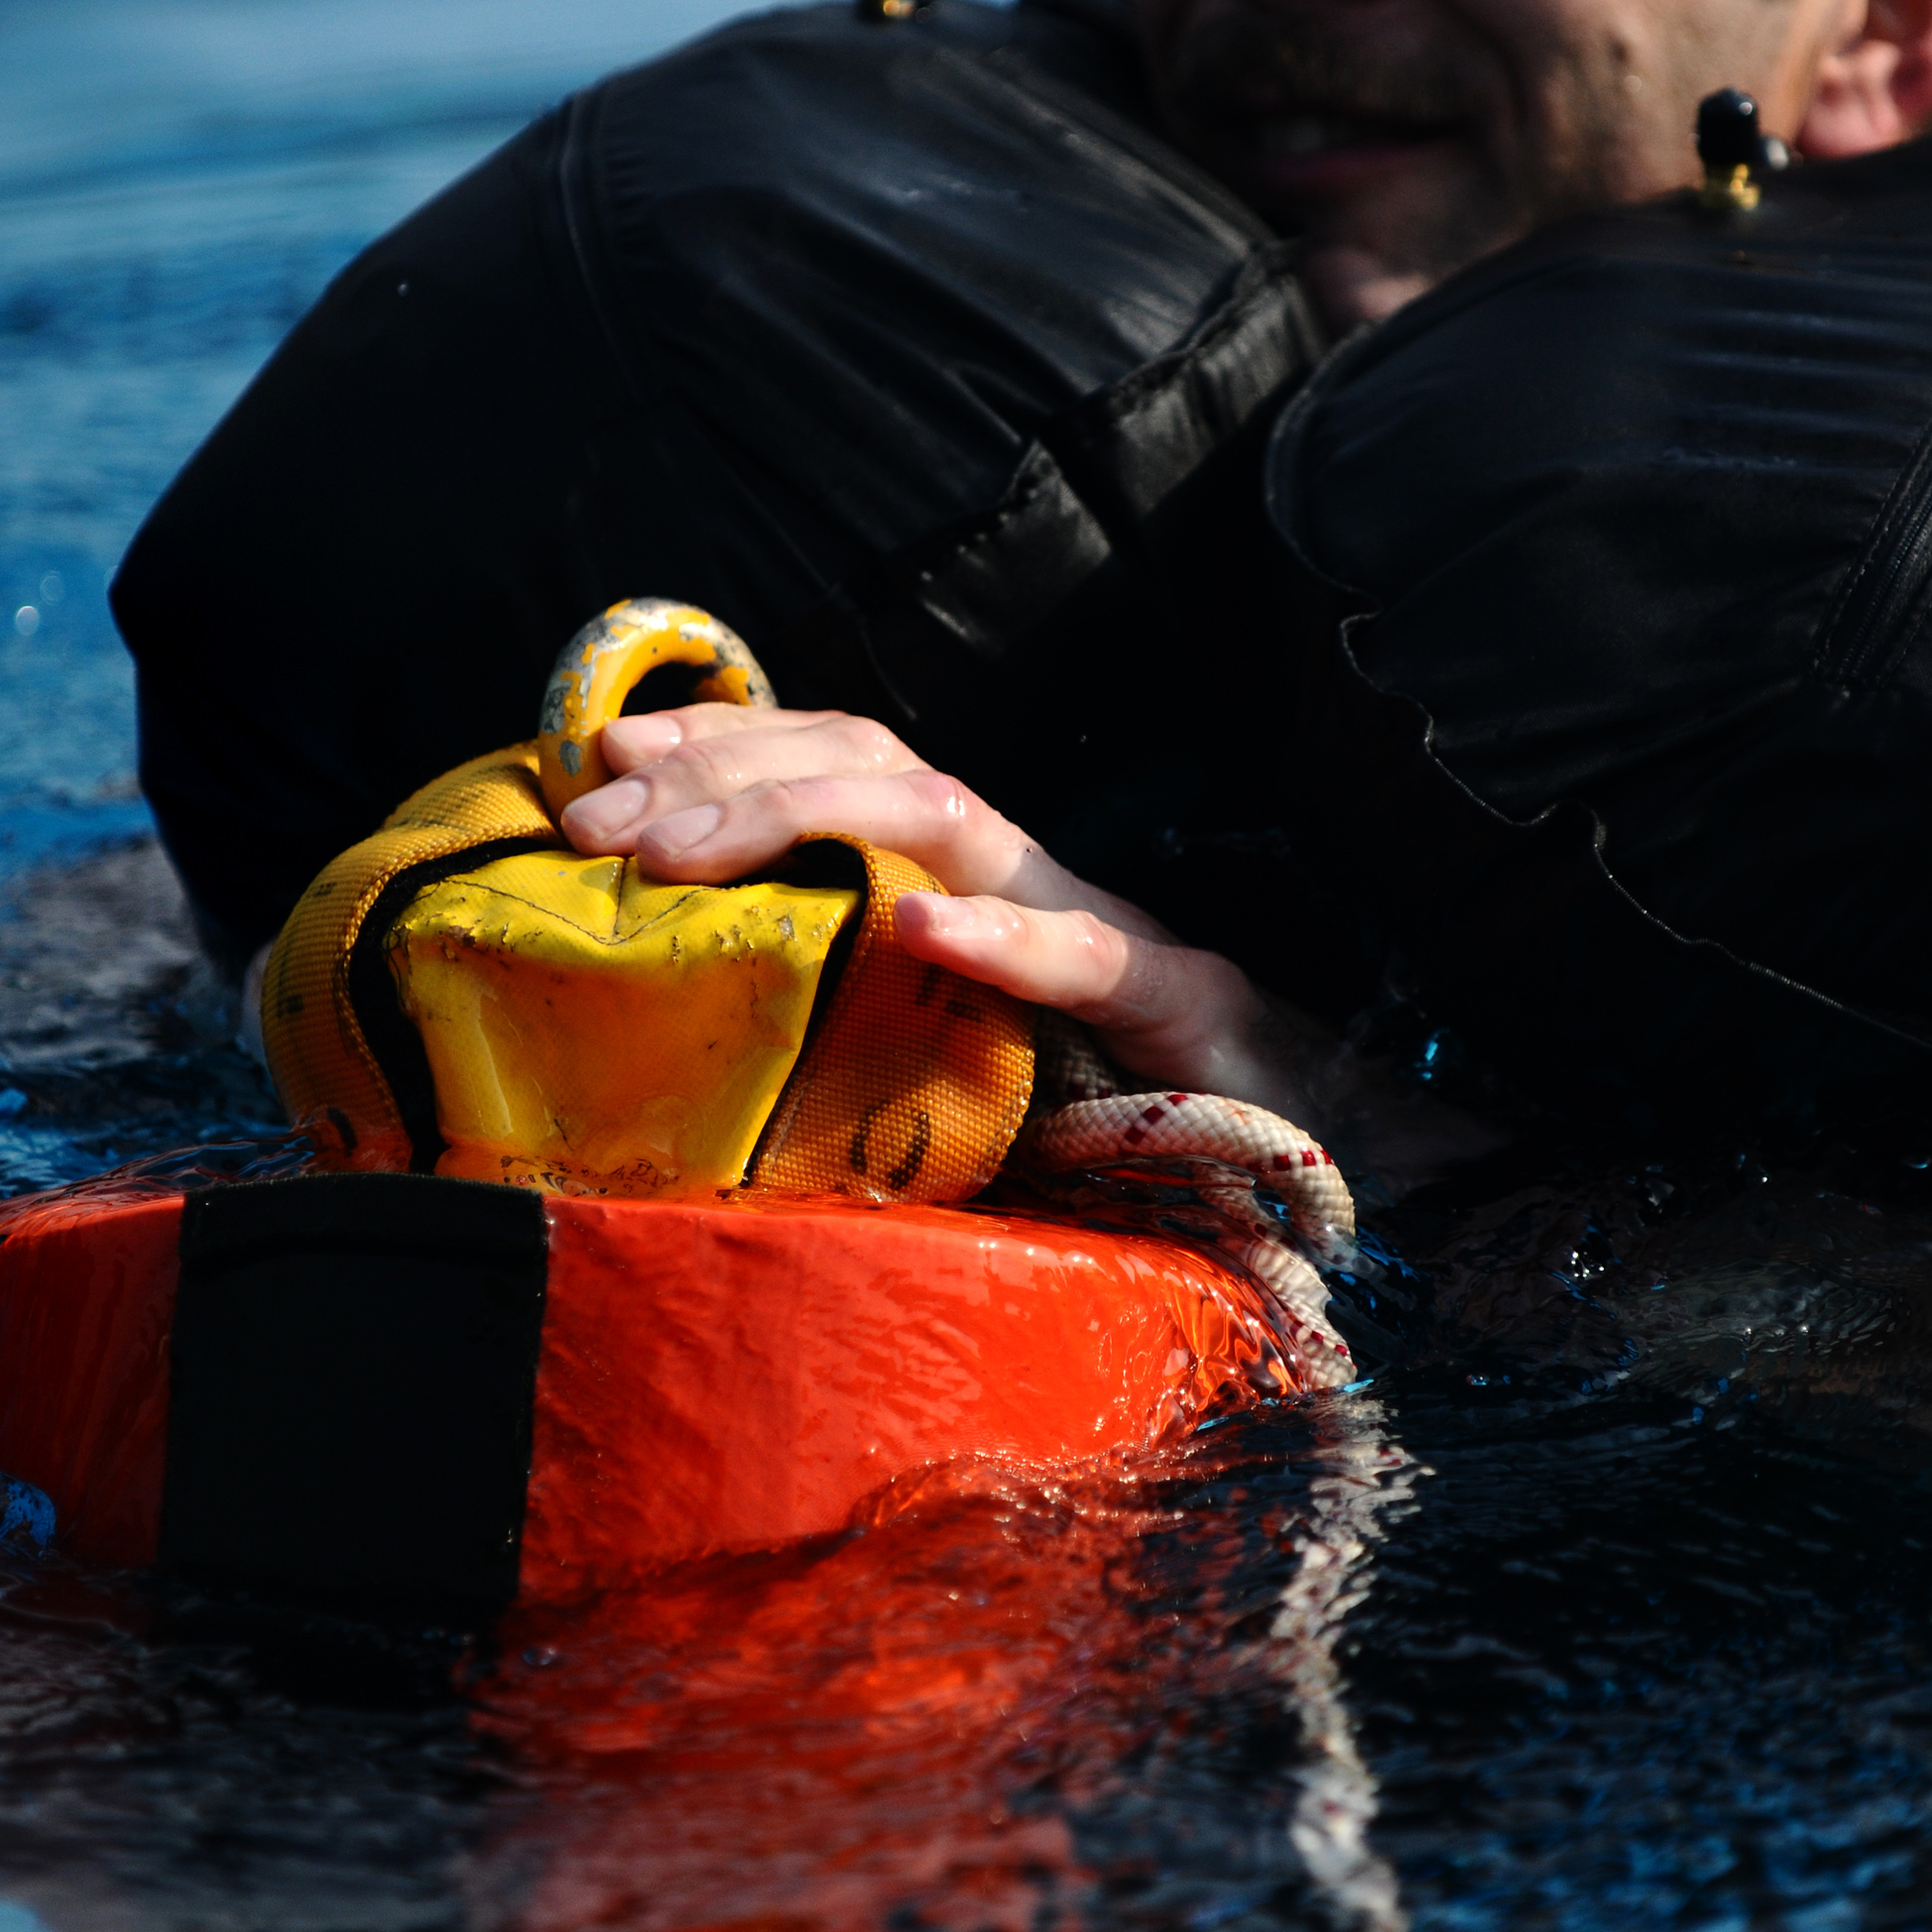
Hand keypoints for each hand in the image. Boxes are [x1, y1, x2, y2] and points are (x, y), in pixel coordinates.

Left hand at [559, 699, 1495, 1192]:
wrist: (1340, 1191)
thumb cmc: (1144, 1147)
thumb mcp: (967, 1075)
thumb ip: (867, 1037)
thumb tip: (693, 1041)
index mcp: (988, 891)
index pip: (848, 761)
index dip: (726, 741)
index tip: (592, 755)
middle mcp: (1044, 885)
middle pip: (877, 761)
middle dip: (725, 770)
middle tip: (593, 816)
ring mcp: (1117, 937)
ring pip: (955, 820)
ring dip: (805, 818)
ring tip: (682, 852)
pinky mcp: (1189, 1015)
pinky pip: (1090, 962)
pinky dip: (1001, 940)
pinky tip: (912, 929)